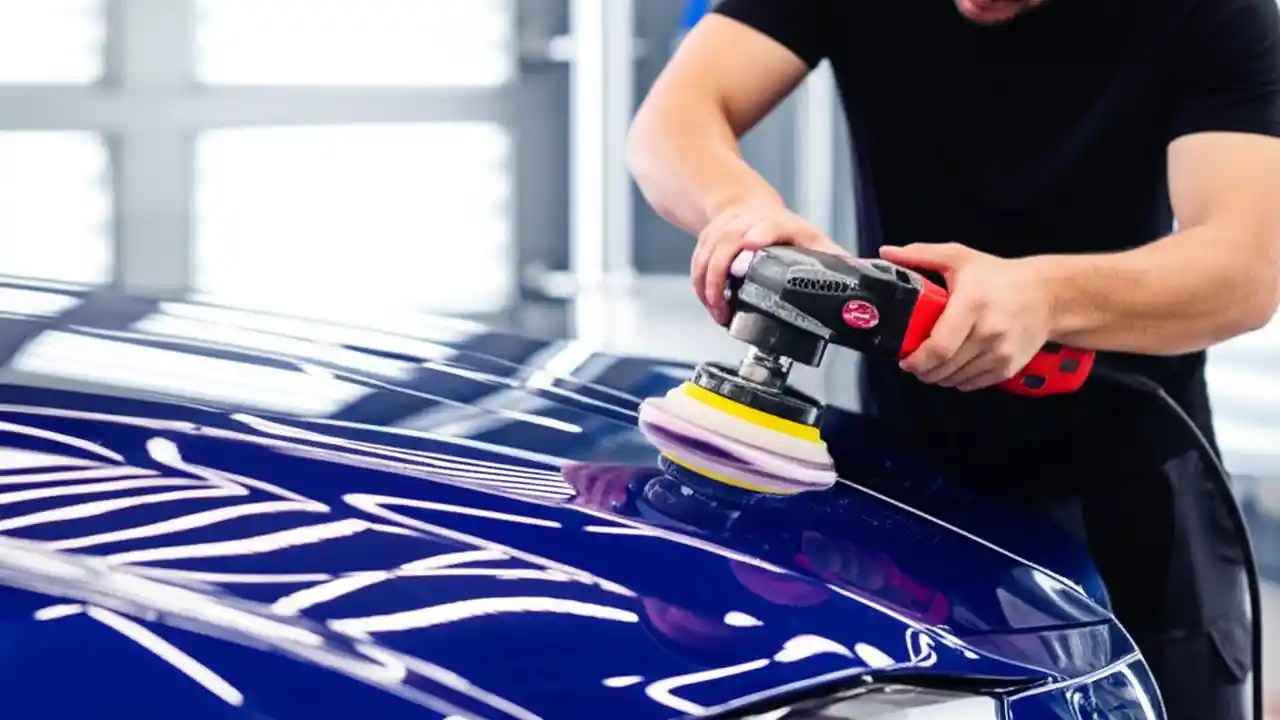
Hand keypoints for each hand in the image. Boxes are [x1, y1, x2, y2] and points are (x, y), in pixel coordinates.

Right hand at [692, 200, 850, 324]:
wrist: (747, 205)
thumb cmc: (782, 229)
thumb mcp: (810, 239)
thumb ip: (831, 256)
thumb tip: (859, 276)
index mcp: (778, 224)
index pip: (767, 225)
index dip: (758, 234)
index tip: (749, 245)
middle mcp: (747, 222)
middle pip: (727, 242)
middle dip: (719, 274)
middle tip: (723, 305)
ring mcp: (725, 228)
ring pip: (707, 252)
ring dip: (706, 283)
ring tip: (716, 310)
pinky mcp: (708, 236)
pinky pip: (697, 258)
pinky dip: (698, 282)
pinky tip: (706, 300)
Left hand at [879, 242, 1053, 391]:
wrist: (1047, 295)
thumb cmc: (999, 277)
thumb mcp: (959, 257)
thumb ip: (920, 254)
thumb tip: (886, 253)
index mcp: (972, 304)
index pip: (939, 347)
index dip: (917, 360)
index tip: (905, 359)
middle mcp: (988, 332)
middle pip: (944, 368)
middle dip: (922, 371)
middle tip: (914, 363)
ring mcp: (1000, 353)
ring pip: (955, 379)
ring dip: (938, 377)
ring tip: (933, 363)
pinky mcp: (1008, 367)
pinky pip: (972, 385)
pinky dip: (958, 380)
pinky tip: (955, 364)